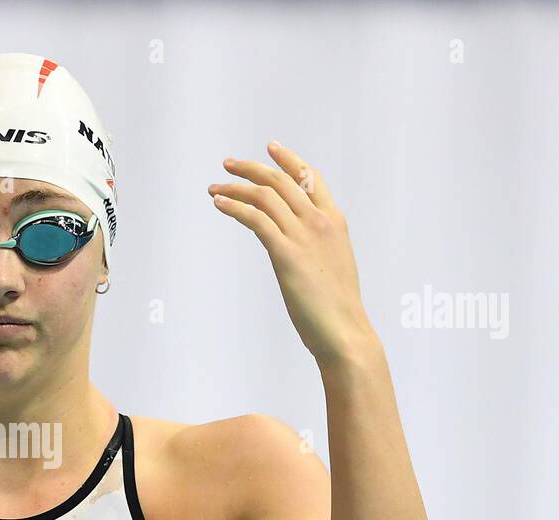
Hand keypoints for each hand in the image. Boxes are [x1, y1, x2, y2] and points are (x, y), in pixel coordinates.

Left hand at [208, 142, 374, 364]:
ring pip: (265, 196)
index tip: (270, 148)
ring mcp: (304, 236)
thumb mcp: (332, 266)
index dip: (289, 160)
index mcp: (335, 222)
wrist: (345, 332)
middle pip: (281, 182)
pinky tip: (219, 204)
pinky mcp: (286, 254)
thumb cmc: (337, 309)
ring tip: (214, 188)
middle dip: (251, 169)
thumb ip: (317, 248)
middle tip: (228, 164)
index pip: (310, 178)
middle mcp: (320, 222)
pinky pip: (255, 219)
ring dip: (235, 188)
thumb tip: (296, 248)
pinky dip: (234, 207)